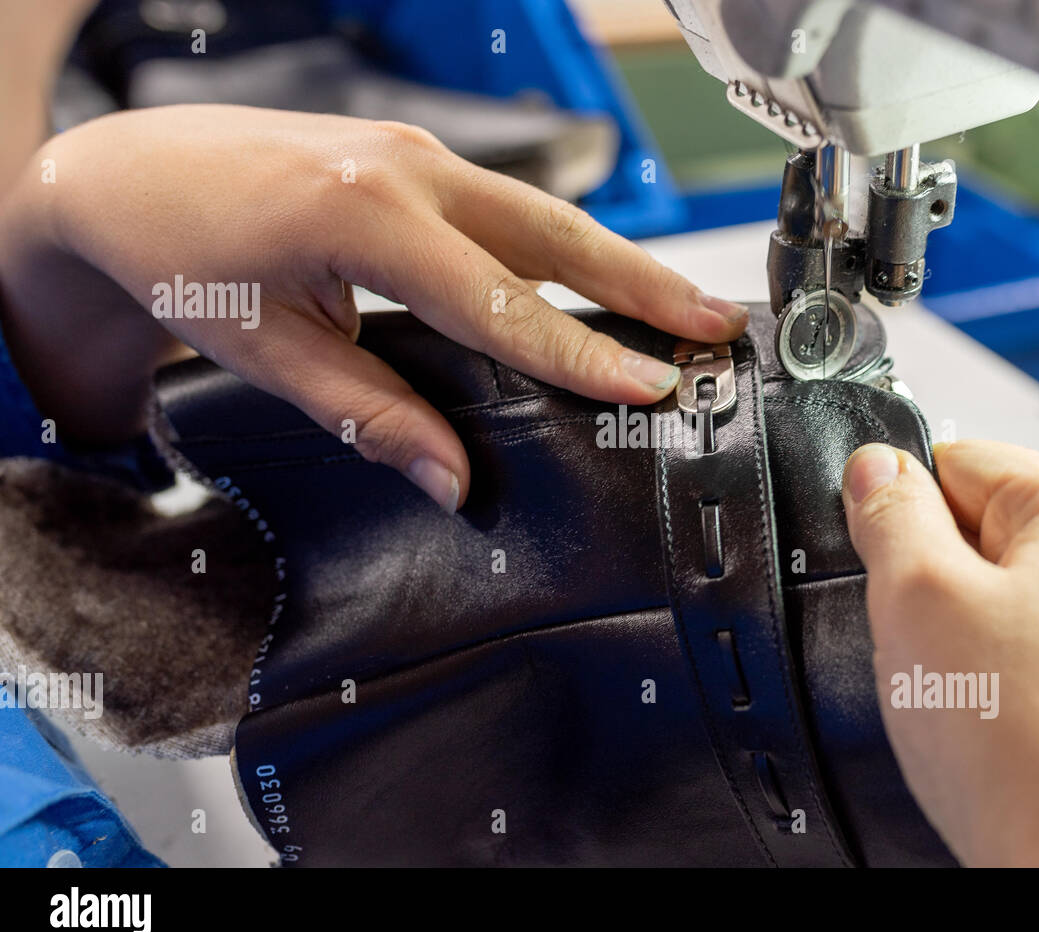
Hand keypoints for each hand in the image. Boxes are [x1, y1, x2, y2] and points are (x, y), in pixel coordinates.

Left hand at [0, 105, 748, 509]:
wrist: (127, 174)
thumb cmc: (184, 254)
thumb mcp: (268, 349)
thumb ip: (369, 414)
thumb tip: (451, 478)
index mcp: (366, 214)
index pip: (499, 300)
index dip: (580, 351)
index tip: (649, 385)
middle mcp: (406, 169)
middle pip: (553, 233)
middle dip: (643, 283)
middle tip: (718, 327)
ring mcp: (415, 154)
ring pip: (542, 213)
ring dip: (617, 260)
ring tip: (686, 306)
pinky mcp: (414, 159)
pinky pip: (508, 206)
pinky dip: (565, 247)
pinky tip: (601, 278)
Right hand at [841, 439, 1038, 865]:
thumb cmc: (1021, 746)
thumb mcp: (915, 597)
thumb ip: (888, 512)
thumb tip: (874, 465)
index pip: (959, 458)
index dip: (902, 509)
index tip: (887, 561)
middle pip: (985, 527)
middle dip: (935, 576)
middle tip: (926, 639)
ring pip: (1005, 593)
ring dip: (963, 630)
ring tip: (961, 688)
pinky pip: (1034, 647)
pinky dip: (998, 673)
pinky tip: (988, 716)